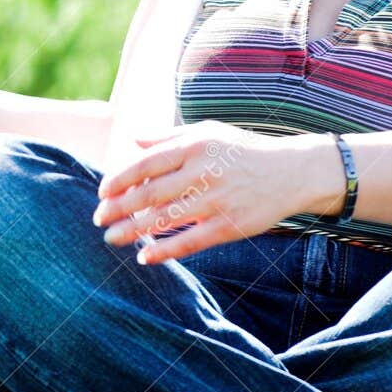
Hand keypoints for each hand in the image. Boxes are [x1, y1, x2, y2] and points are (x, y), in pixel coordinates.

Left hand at [91, 121, 337, 263]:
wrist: (292, 172)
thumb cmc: (243, 151)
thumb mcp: (208, 133)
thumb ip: (169, 137)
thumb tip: (133, 140)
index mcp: (195, 146)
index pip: (146, 163)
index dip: (119, 179)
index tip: (101, 192)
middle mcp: (204, 172)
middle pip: (150, 193)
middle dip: (119, 208)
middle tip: (98, 219)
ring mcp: (217, 201)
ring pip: (165, 219)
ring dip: (133, 231)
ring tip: (111, 239)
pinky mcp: (229, 226)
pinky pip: (190, 242)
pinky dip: (165, 251)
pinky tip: (144, 257)